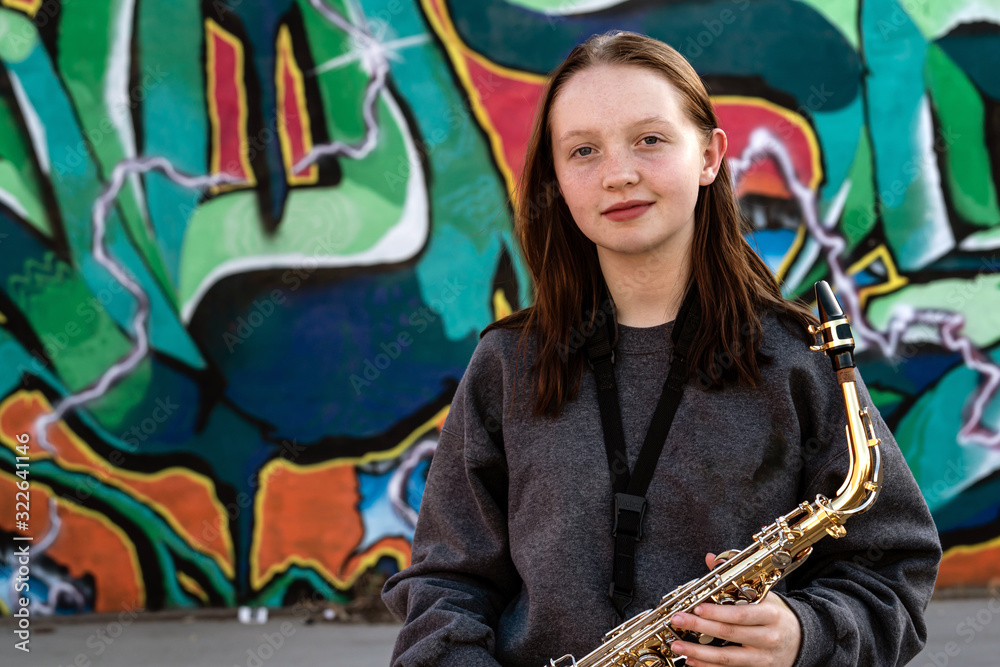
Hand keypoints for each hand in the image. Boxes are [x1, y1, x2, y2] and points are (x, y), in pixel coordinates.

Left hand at [667, 553, 801, 666]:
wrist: (802, 641)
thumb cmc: (776, 615)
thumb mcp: (764, 593)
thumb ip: (736, 578)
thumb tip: (712, 559)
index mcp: (770, 615)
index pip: (741, 614)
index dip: (717, 612)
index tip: (696, 607)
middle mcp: (768, 638)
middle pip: (730, 634)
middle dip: (700, 627)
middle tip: (678, 620)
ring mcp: (762, 659)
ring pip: (727, 659)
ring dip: (699, 653)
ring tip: (677, 645)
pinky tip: (691, 661)